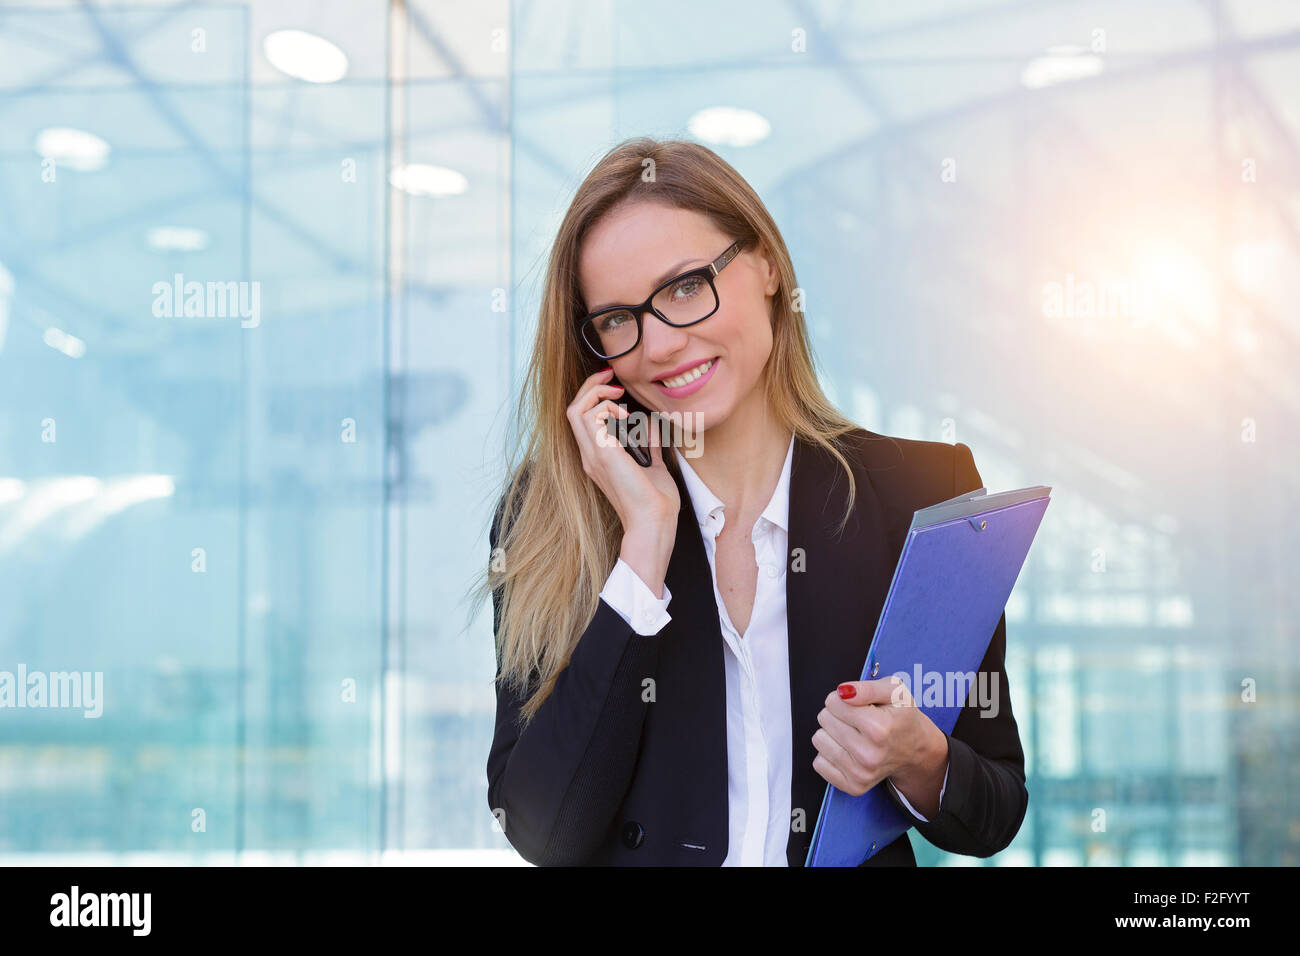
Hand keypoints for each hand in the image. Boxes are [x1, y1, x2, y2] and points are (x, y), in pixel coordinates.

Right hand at [566, 366, 678, 591]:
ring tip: (617, 392)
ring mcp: (592, 455)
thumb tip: (650, 428)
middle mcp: (590, 455)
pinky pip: (588, 417)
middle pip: (573, 409)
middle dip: (590, 386)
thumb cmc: (655, 502)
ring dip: (595, 393)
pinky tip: (624, 413)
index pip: (583, 420)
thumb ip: (647, 447)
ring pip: (575, 410)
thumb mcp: (652, 466)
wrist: (653, 522)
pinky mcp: (602, 454)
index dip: (594, 397)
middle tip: (610, 377)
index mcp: (599, 458)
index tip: (615, 386)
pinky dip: (604, 406)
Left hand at [812, 677, 947, 812]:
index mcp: (879, 728)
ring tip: (853, 734)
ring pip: (818, 739)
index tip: (858, 705)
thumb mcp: (894, 691)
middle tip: (858, 720)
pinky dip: (830, 754)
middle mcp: (869, 755)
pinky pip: (818, 763)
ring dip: (832, 733)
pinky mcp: (853, 786)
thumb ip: (867, 687)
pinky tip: (849, 751)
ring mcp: (861, 774)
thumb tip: (843, 692)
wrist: (915, 750)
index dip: (842, 698)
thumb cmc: (901, 717)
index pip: (832, 702)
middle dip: (837, 714)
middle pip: (824, 718)